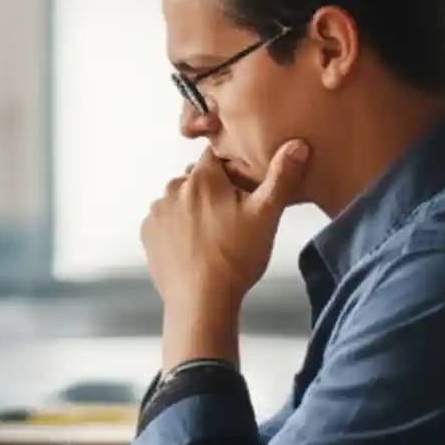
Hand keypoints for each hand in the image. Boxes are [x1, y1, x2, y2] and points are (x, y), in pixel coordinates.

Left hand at [140, 140, 310, 355]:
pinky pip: (164, 221)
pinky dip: (175, 228)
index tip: (240, 185)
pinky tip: (192, 245)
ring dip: (191, 208)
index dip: (229, 168)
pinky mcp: (148, 235)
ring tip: (211, 235)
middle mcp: (173, 189)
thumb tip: (296, 144)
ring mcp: (157, 213)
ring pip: (178, 200)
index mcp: (202, 179)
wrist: (201, 300)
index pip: (214, 156)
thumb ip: (281, 177)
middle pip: (194, 179)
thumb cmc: (235, 257)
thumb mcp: (266, 215)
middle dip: (210, 190)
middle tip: (230, 216)